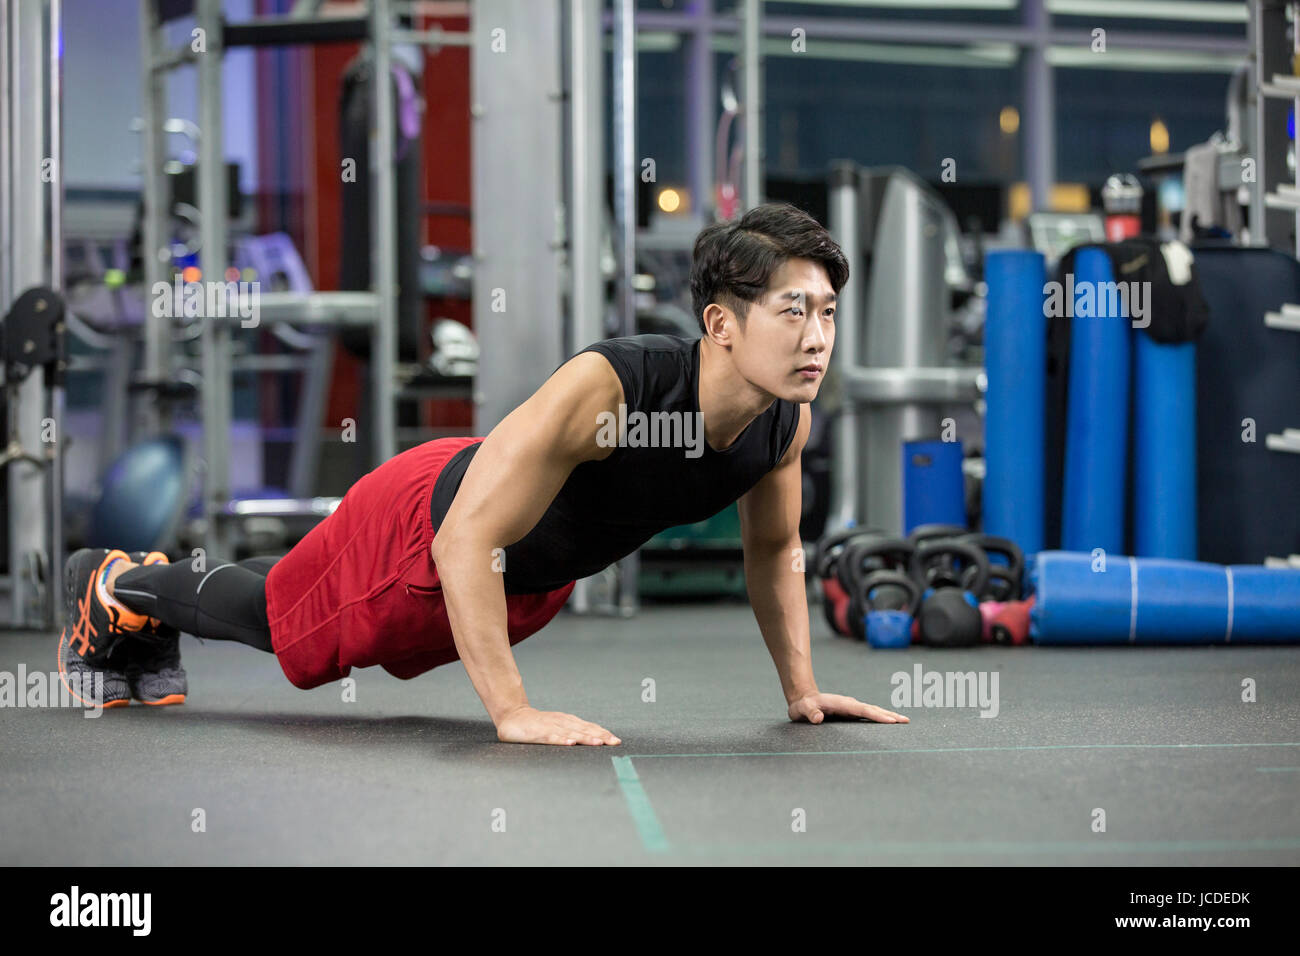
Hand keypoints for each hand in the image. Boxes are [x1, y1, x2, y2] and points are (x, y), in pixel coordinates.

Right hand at [496, 705, 621, 745]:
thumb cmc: (537, 725)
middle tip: (614, 742)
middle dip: (600, 736)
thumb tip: (593, 740)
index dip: (603, 733)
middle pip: (584, 729)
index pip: (589, 727)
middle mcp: (562, 722)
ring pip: (571, 733)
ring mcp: (550, 727)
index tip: (616, 741)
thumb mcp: (557, 727)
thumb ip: (572, 732)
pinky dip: (561, 740)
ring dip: (585, 738)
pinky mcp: (538, 733)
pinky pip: (551, 737)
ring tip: (598, 743)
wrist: (512, 716)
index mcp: (568, 721)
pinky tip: (570, 743)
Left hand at [787, 692, 908, 724]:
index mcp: (841, 703)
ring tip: (904, 721)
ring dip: (888, 716)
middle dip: (889, 715)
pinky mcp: (851, 713)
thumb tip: (819, 718)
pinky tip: (890, 723)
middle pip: (872, 709)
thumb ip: (810, 713)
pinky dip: (881, 718)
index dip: (876, 715)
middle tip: (905, 721)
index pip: (862, 710)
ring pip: (873, 711)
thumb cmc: (802, 706)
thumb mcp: (802, 710)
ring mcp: (852, 708)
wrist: (804, 699)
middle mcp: (849, 704)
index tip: (890, 720)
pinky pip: (869, 715)